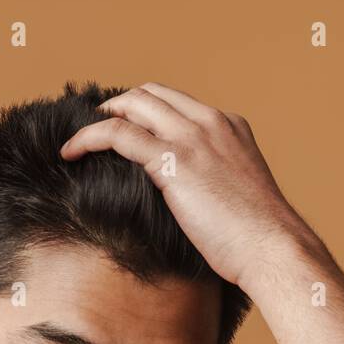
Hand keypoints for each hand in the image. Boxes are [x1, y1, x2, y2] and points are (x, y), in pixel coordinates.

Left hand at [58, 82, 317, 291]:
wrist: (272, 248)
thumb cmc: (258, 239)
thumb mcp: (238, 197)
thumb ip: (214, 182)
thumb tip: (190, 201)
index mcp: (230, 126)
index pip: (177, 102)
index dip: (145, 109)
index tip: (126, 126)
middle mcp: (210, 122)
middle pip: (151, 94)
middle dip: (119, 106)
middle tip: (97, 126)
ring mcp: (192, 137)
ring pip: (132, 105)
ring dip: (100, 117)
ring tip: (78, 139)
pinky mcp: (174, 160)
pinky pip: (118, 135)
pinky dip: (88, 138)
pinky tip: (71, 152)